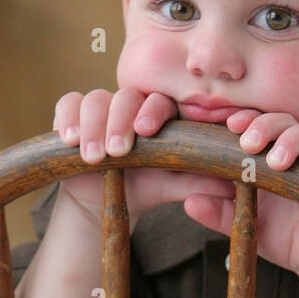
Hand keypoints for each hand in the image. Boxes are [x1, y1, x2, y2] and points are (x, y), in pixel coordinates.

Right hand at [52, 88, 234, 225]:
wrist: (105, 200)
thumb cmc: (144, 188)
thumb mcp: (171, 186)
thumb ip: (197, 181)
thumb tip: (233, 182)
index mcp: (159, 114)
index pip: (158, 101)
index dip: (152, 111)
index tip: (145, 133)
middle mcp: (130, 104)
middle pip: (125, 97)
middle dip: (119, 122)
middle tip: (118, 152)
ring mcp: (101, 106)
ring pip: (95, 99)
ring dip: (93, 126)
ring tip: (94, 157)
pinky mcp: (73, 114)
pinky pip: (67, 104)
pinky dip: (66, 118)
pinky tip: (68, 140)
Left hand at [185, 108, 298, 278]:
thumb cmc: (281, 240)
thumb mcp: (245, 226)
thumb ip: (218, 214)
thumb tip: (188, 202)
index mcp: (270, 157)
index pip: (258, 124)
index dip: (245, 119)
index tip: (227, 126)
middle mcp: (296, 152)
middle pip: (282, 120)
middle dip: (264, 125)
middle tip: (248, 143)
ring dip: (291, 140)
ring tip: (276, 162)